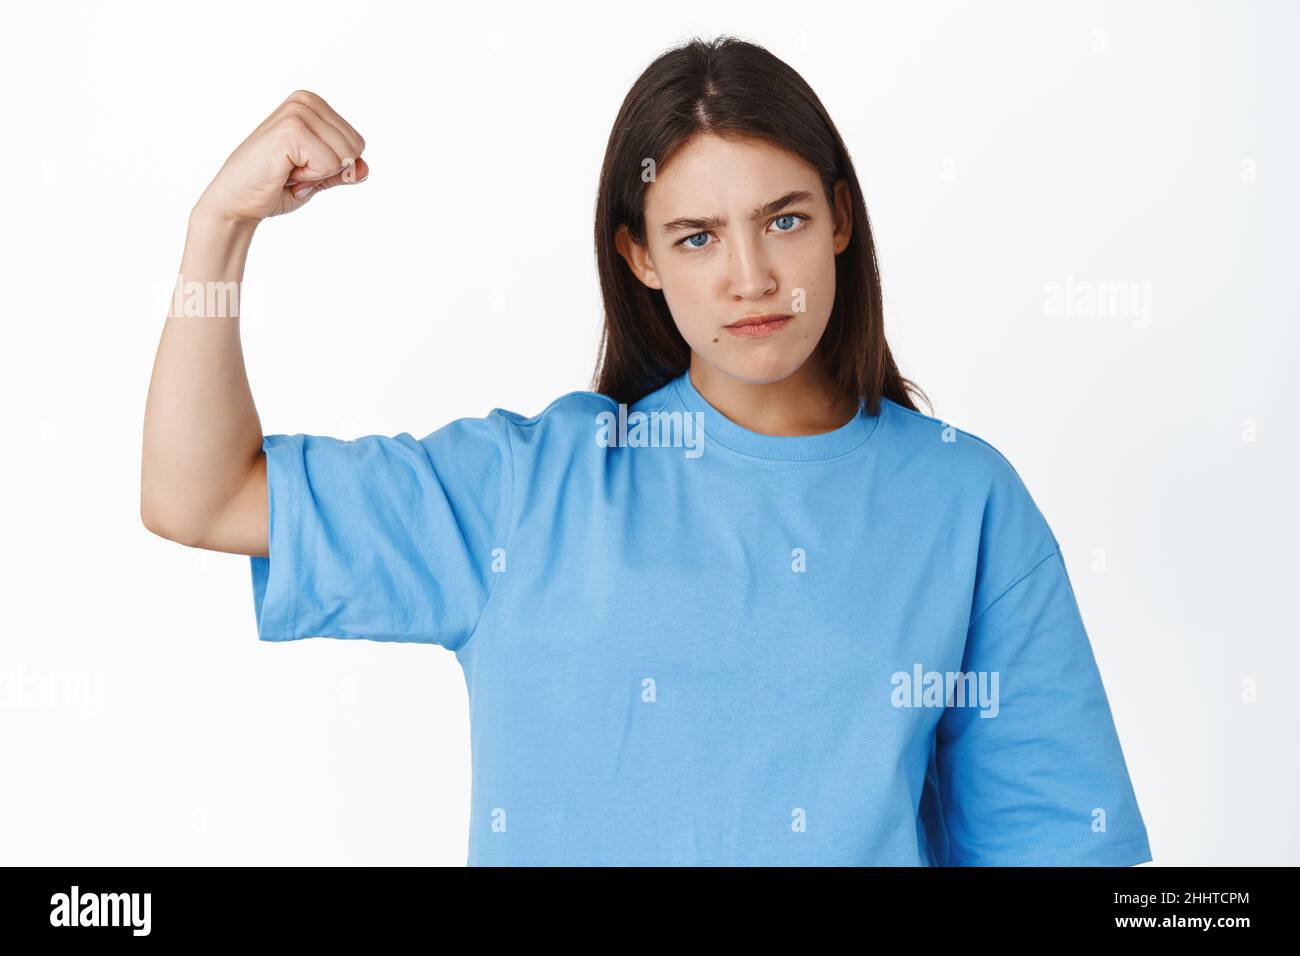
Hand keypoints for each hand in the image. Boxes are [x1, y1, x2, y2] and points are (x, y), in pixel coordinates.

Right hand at [191, 89, 368, 225]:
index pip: (357, 142)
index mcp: (312, 104)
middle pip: (355, 148)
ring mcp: (297, 112)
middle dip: (328, 170)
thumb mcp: (319, 176)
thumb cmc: (274, 187)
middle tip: (293, 171)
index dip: (335, 167)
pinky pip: (330, 165)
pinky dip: (310, 178)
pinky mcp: (291, 130)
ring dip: (318, 174)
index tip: (302, 166)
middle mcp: (305, 101)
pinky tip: (284, 172)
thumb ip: (344, 169)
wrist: (237, 202)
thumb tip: (365, 168)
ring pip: (344, 156)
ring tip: (288, 171)